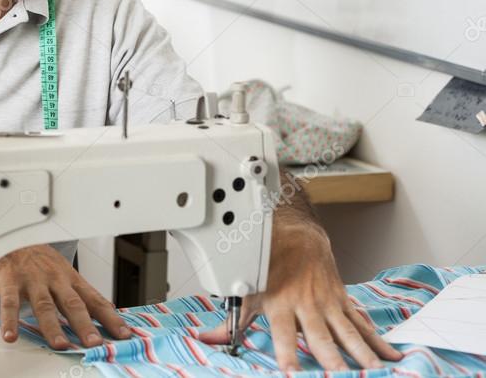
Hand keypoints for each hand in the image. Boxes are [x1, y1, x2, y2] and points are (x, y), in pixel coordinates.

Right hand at [0, 244, 131, 348]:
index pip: (95, 300)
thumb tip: (107, 310)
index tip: (123, 335)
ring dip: (53, 326)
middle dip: (85, 325)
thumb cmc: (37, 257)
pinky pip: (10, 303)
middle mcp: (54, 278)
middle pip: (73, 304)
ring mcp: (32, 280)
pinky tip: (11, 335)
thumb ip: (80, 294)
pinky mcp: (10, 281)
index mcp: (70, 278)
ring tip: (60, 344)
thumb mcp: (63, 272)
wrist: (10, 235)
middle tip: (95, 343)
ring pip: (44, 305)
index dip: (110, 318)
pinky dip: (10, 320)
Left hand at [200, 222, 402, 370]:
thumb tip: (208, 340)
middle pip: (321, 337)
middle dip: (332, 360)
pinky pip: (362, 324)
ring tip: (374, 372)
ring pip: (348, 332)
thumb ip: (232, 321)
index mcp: (280, 303)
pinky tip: (392, 357)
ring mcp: (328, 303)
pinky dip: (378, 341)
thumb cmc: (268, 267)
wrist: (297, 236)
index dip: (288, 354)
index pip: (284, 334)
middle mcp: (307, 304)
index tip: (292, 373)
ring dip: (362, 354)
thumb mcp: (248, 292)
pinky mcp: (343, 301)